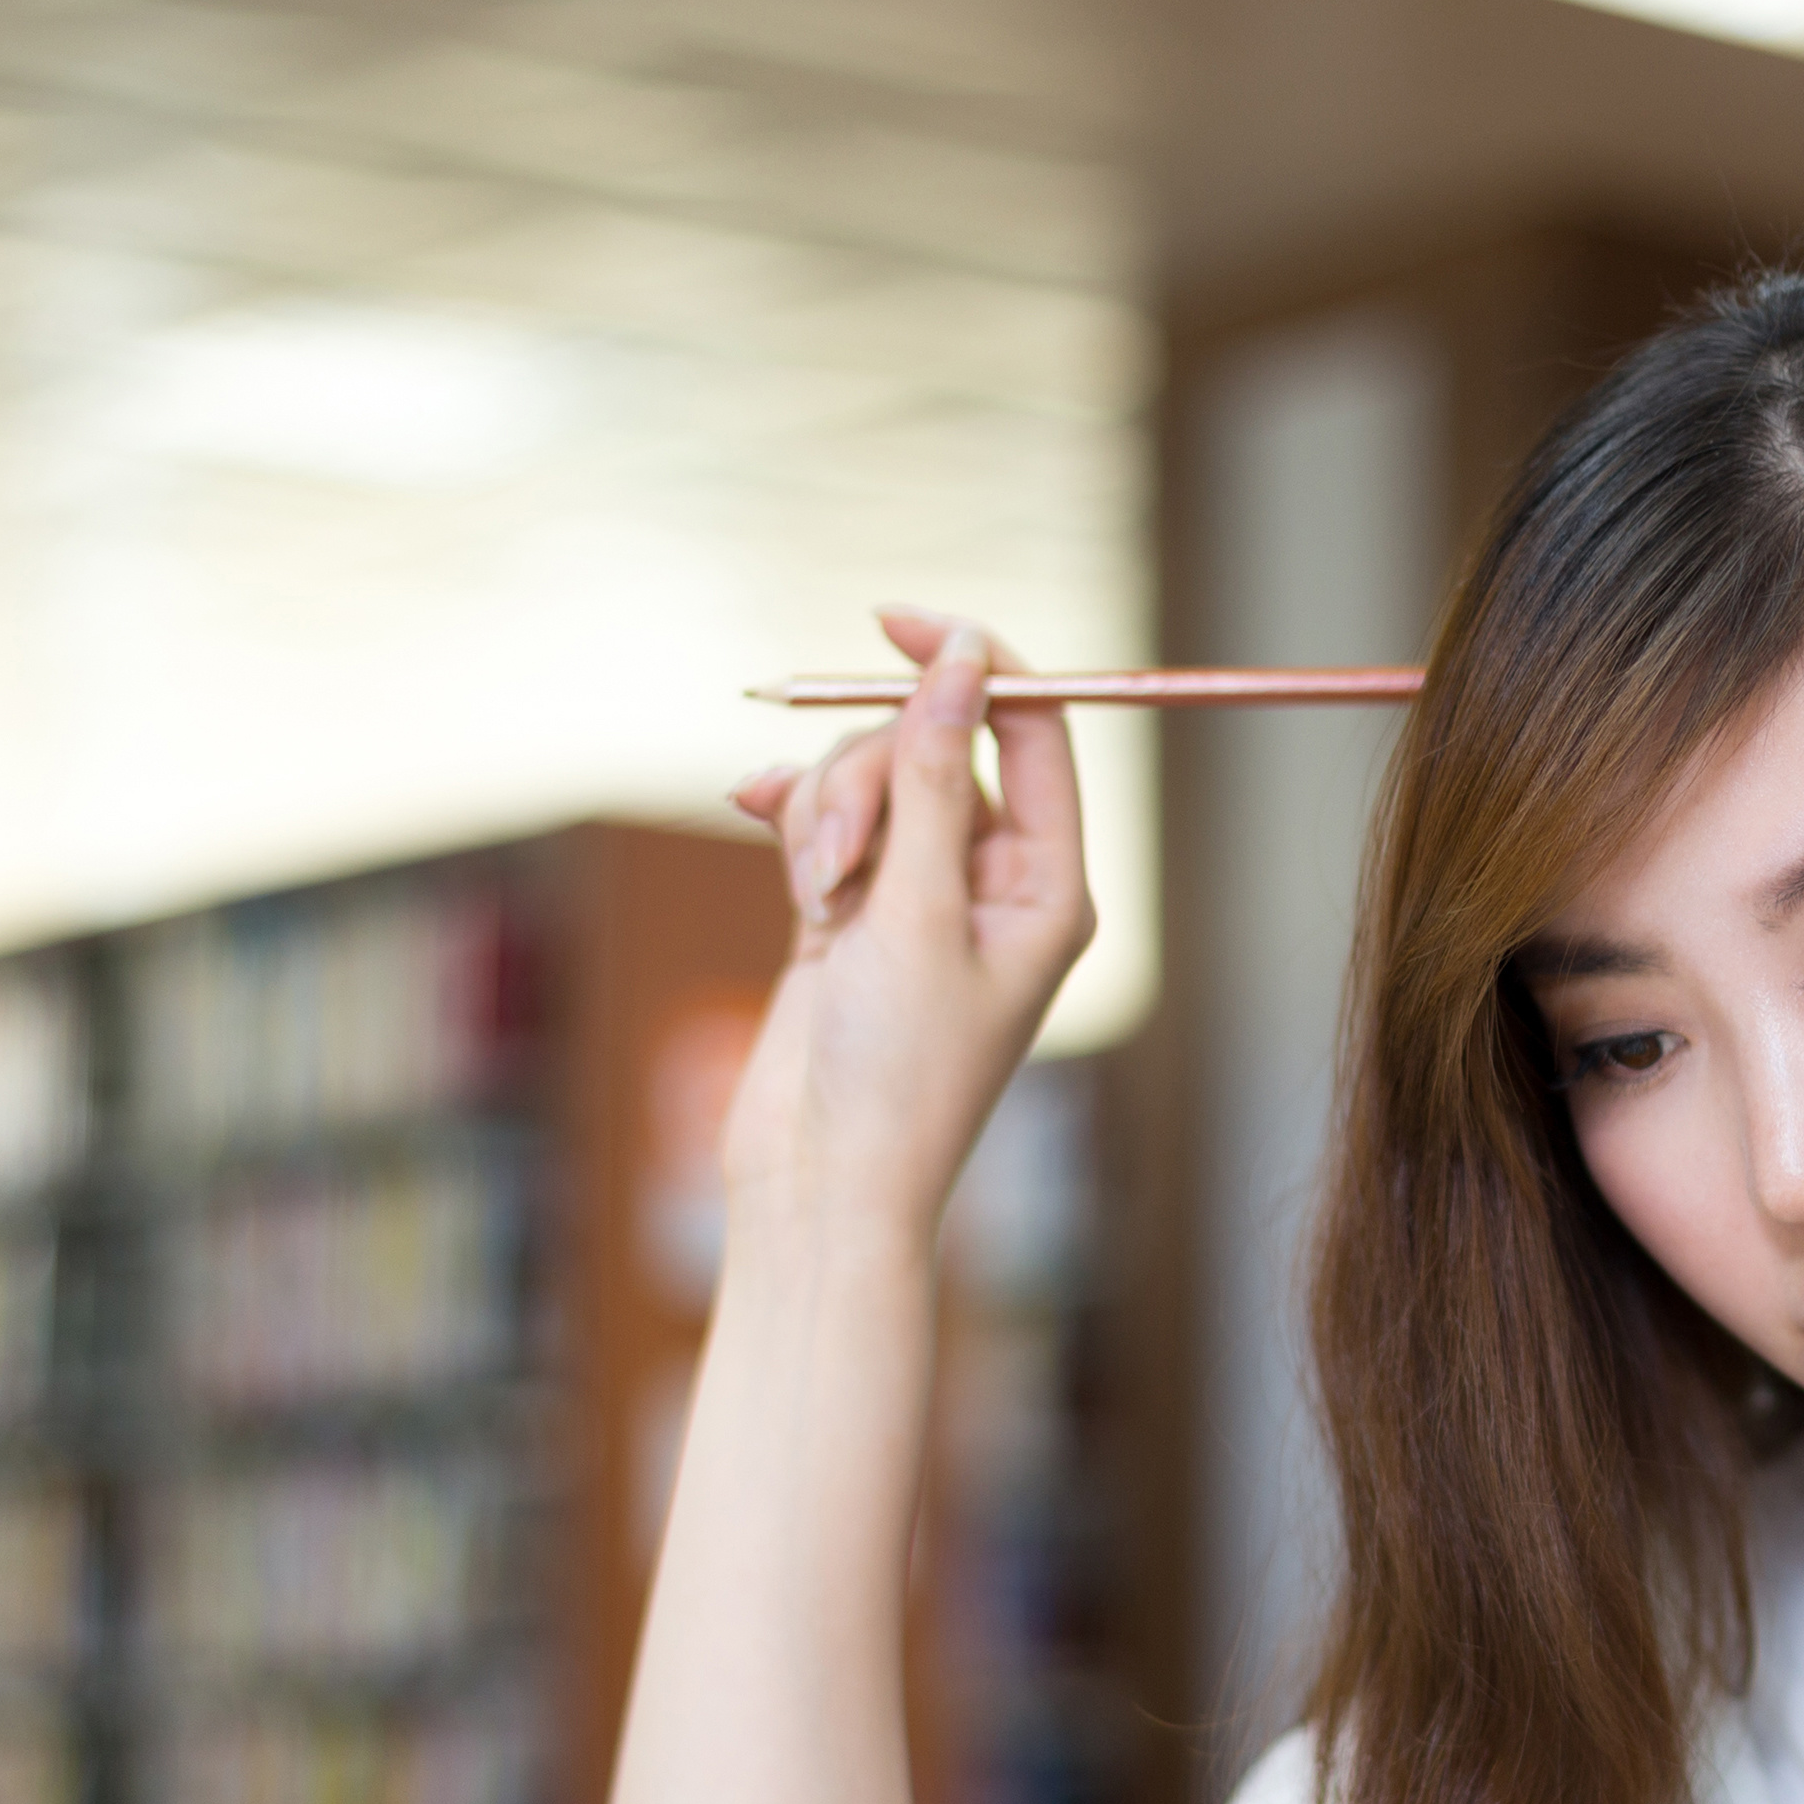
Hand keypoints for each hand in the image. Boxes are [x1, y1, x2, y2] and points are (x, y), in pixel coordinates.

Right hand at [719, 605, 1093, 1249]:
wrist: (820, 1182)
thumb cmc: (894, 1073)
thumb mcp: (915, 912)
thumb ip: (935, 780)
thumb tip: (960, 663)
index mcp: (1050, 887)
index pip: (1033, 728)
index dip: (971, 663)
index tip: (895, 621)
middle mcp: (994, 883)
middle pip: (935, 747)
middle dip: (872, 777)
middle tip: (841, 864)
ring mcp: (918, 896)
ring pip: (870, 781)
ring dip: (827, 815)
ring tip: (813, 898)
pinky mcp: (850, 912)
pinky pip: (825, 820)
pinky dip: (795, 819)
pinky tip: (753, 808)